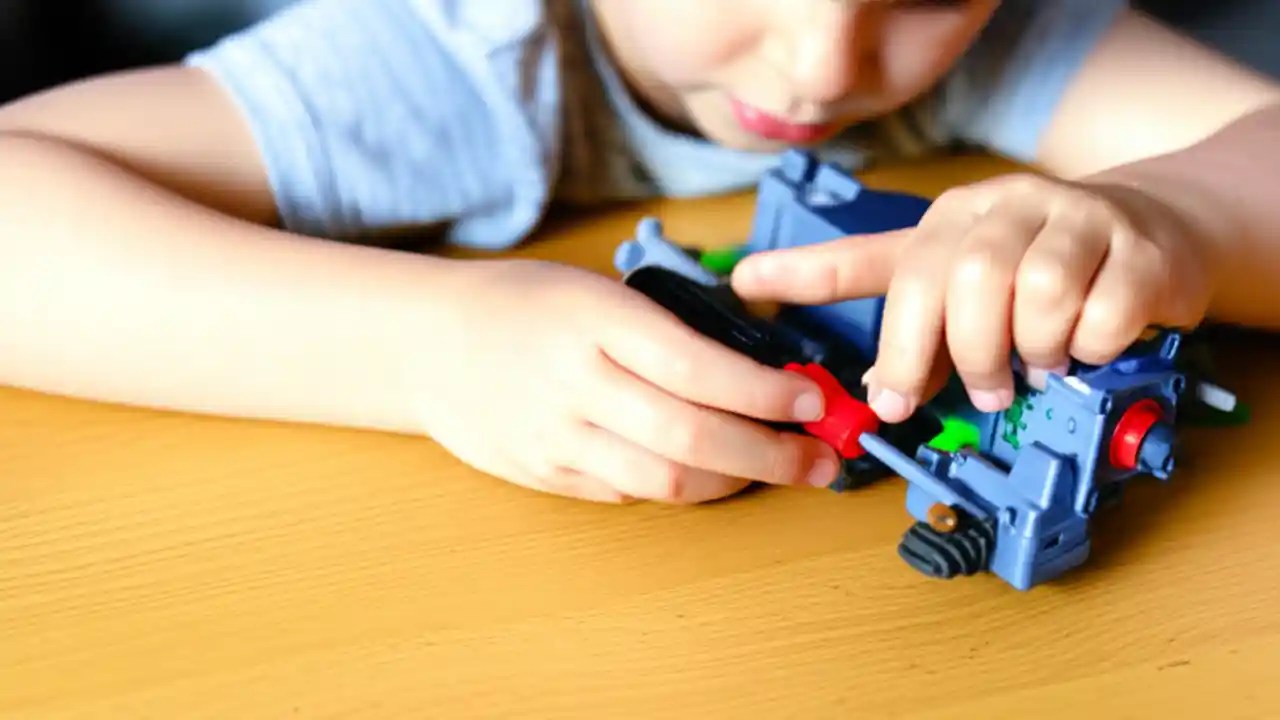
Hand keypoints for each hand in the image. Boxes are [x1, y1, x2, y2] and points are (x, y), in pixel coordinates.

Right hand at [419, 259, 841, 503]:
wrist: (427, 344)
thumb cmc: (523, 304)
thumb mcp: (595, 288)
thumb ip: (668, 325)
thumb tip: (762, 363)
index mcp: (595, 318)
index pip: (698, 366)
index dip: (765, 392)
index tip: (813, 400)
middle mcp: (575, 381)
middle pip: (690, 435)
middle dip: (770, 454)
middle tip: (819, 460)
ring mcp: (556, 436)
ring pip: (665, 479)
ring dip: (734, 482)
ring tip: (774, 469)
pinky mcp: (545, 475)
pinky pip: (630, 493)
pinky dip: (680, 487)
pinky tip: (709, 473)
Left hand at [729, 173, 1219, 421]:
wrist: (1156, 236)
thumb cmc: (1045, 273)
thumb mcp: (975, 292)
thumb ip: (926, 336)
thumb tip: (879, 397)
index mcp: (949, 223)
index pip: (871, 255)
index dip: (807, 272)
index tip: (746, 281)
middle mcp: (1002, 209)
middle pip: (958, 282)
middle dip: (961, 354)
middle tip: (983, 391)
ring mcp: (1072, 219)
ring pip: (1032, 294)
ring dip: (1031, 350)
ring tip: (1038, 367)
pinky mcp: (1133, 248)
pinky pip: (1100, 313)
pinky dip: (1090, 348)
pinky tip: (1088, 348)